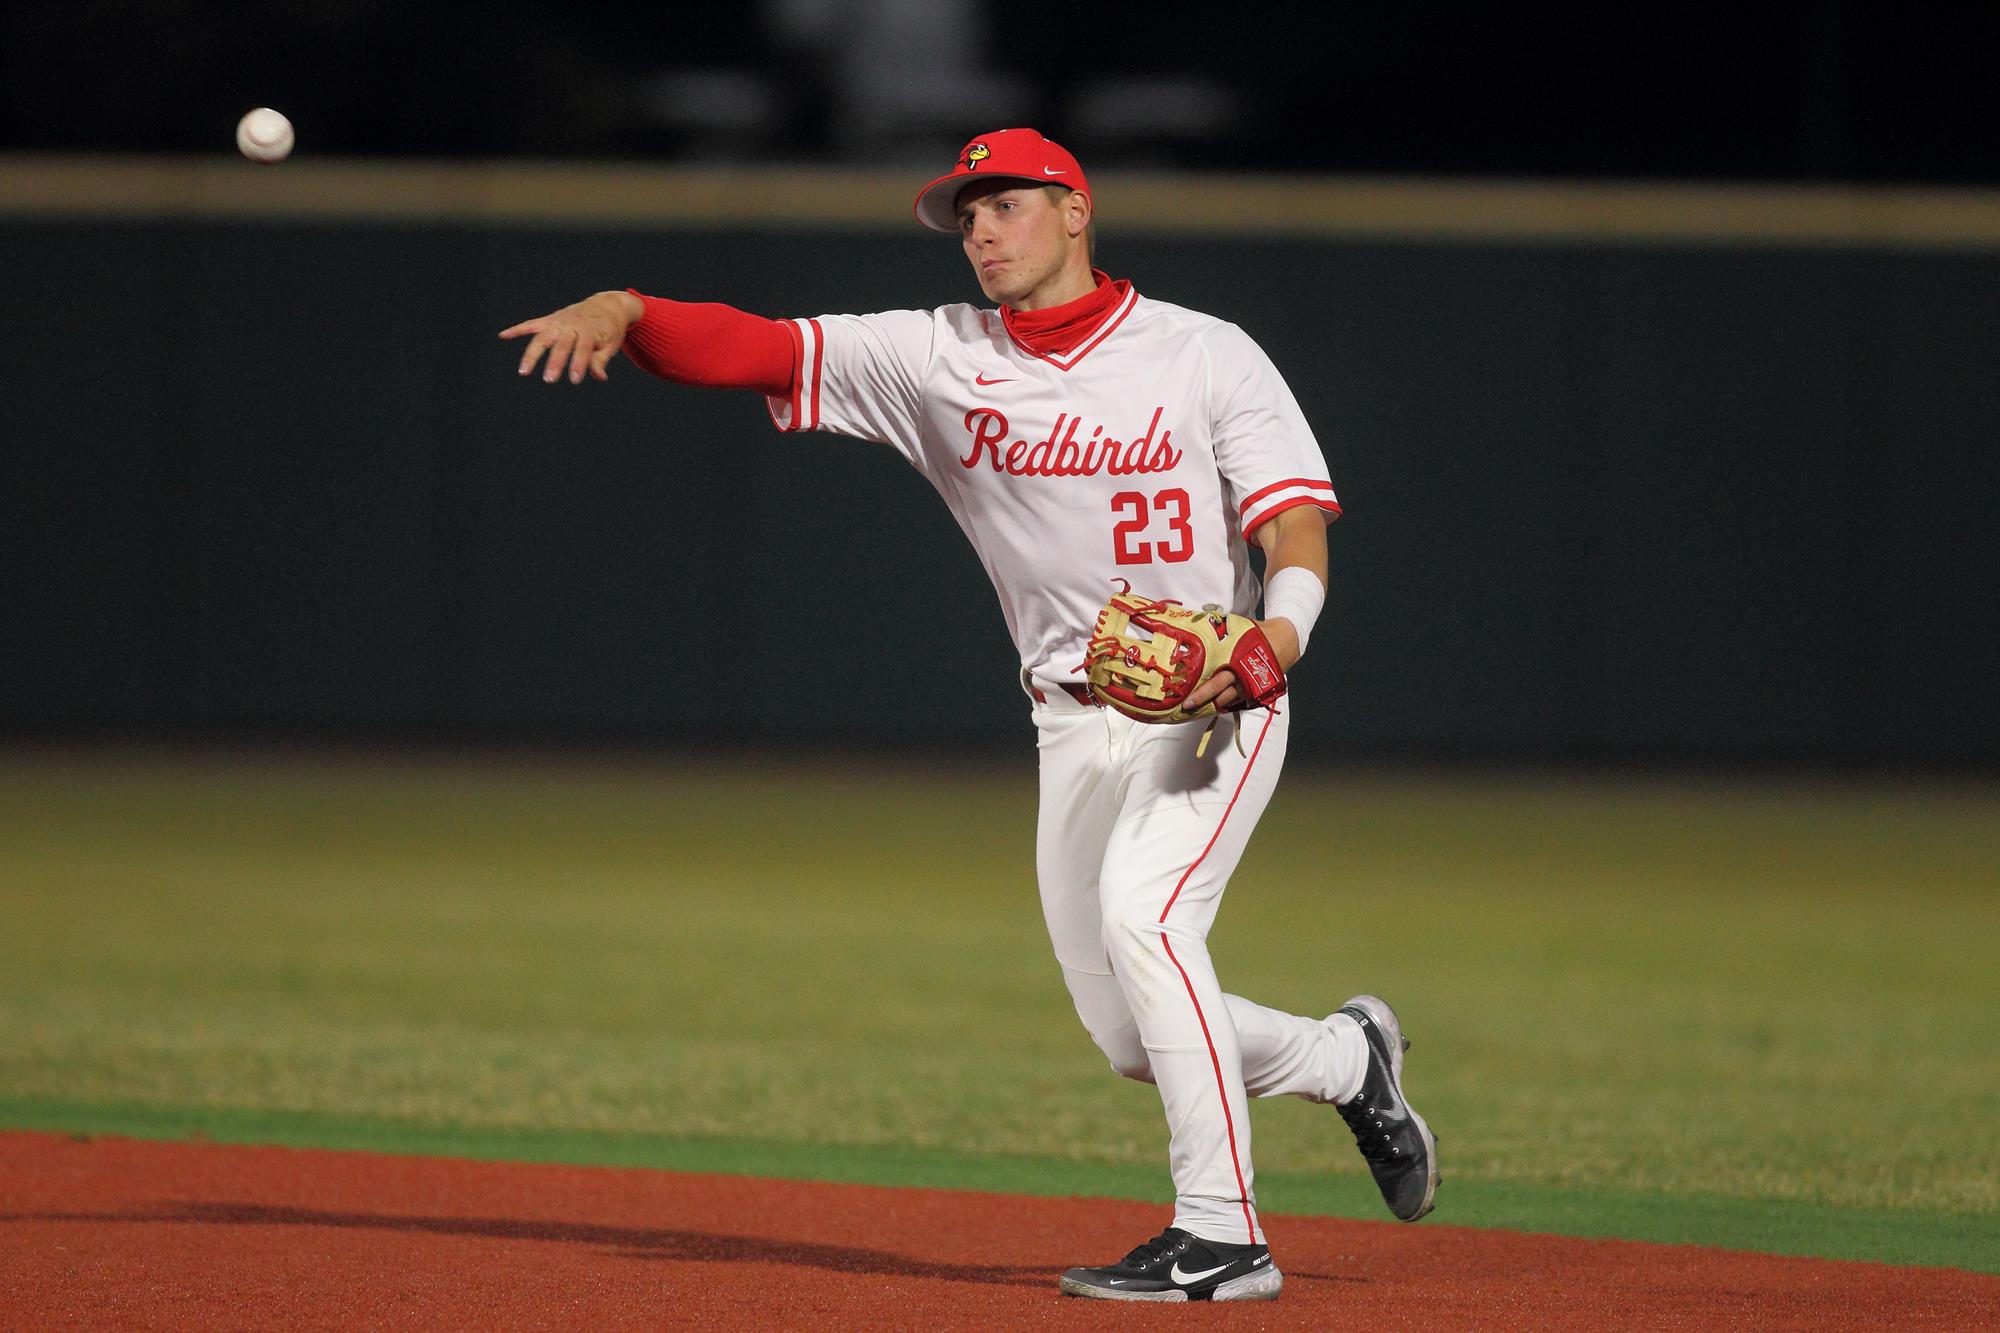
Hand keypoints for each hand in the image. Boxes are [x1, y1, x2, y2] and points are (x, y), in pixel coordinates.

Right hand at [500, 291, 643, 383]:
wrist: (605, 306)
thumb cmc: (609, 329)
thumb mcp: (610, 344)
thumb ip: (601, 360)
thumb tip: (599, 376)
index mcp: (589, 331)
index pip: (582, 349)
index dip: (579, 364)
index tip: (574, 380)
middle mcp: (571, 325)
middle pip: (560, 344)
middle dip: (554, 362)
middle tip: (549, 380)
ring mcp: (558, 322)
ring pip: (541, 337)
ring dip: (532, 354)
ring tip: (523, 371)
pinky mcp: (549, 320)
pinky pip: (531, 324)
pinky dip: (517, 329)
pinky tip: (502, 335)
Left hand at [1183, 617, 1300, 712]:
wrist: (1285, 641)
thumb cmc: (1258, 634)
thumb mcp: (1238, 629)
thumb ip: (1219, 632)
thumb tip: (1195, 624)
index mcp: (1236, 661)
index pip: (1215, 682)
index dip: (1200, 692)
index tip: (1185, 698)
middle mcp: (1242, 677)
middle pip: (1219, 693)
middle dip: (1201, 700)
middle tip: (1186, 706)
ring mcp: (1250, 686)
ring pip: (1228, 700)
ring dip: (1213, 704)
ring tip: (1197, 708)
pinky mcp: (1256, 691)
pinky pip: (1238, 701)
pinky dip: (1226, 703)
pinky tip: (1215, 703)